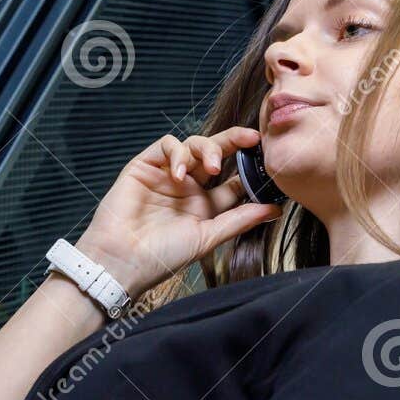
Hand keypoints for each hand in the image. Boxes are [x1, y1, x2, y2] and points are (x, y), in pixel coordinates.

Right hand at [75, 129, 283, 296]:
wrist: (123, 260)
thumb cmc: (163, 256)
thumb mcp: (208, 237)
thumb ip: (240, 219)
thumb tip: (275, 209)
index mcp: (205, 205)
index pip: (232, 179)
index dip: (248, 167)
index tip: (267, 159)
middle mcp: (188, 187)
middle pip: (215, 154)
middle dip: (233, 142)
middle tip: (250, 140)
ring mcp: (167, 174)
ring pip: (193, 144)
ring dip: (207, 149)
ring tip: (210, 167)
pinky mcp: (145, 166)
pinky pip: (166, 145)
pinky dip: (178, 152)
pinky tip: (180, 173)